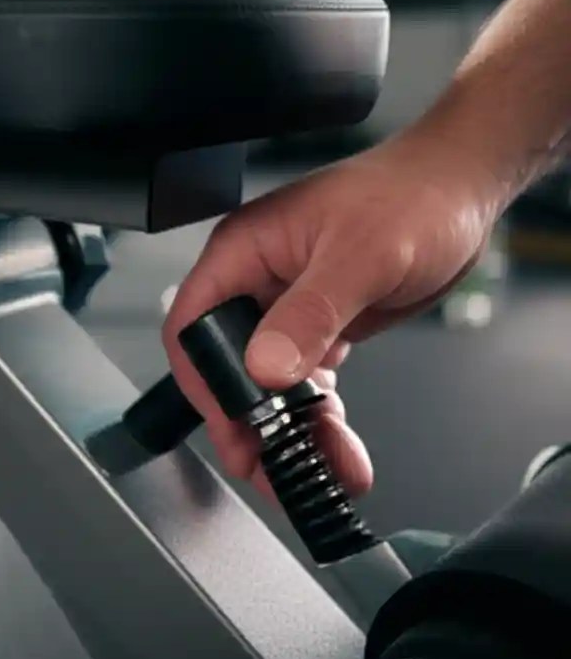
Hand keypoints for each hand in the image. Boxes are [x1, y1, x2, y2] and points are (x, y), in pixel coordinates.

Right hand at [163, 130, 502, 496]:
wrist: (464, 190)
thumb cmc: (413, 195)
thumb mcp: (362, 255)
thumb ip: (311, 312)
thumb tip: (266, 365)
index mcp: (244, 252)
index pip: (194, 326)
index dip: (204, 381)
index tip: (231, 426)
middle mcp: (256, 282)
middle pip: (228, 367)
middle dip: (249, 423)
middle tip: (268, 467)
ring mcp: (287, 306)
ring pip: (269, 385)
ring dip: (291, 431)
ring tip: (320, 469)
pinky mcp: (318, 327)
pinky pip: (305, 383)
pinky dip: (319, 419)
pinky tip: (337, 447)